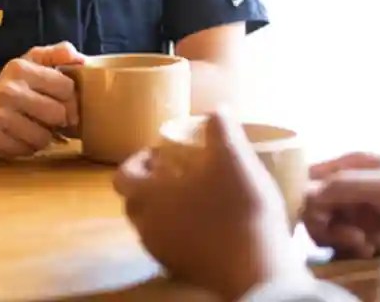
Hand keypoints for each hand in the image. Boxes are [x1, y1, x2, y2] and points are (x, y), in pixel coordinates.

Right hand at [0, 42, 83, 157]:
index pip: (66, 87)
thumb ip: (58, 54)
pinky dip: (26, 148)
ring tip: (33, 128)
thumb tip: (82, 59)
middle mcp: (8, 90)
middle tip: (49, 118)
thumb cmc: (10, 86)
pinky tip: (19, 137)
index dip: (69, 98)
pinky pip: (25, 151)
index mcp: (21, 68)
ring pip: (43, 137)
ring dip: (43, 137)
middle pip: (57, 114)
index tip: (61, 101)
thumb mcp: (31, 62)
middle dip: (57, 120)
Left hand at [113, 112, 309, 299]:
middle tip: (178, 171)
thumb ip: (221, 128)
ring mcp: (162, 252)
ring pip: (152, 224)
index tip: (161, 153)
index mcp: (149, 196)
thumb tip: (217, 108)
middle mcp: (147, 226)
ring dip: (166, 207)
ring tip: (197, 195)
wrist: (257, 267)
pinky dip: (182, 230)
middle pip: (135, 201)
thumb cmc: (238, 207)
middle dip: (151, 184)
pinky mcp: (181, 270)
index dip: (138, 160)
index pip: (122, 176)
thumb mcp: (234, 157)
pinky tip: (210, 222)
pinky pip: (171, 243)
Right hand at [302, 151, 379, 258]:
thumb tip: (309, 192)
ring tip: (371, 246)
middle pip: (314, 207)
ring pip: (326, 228)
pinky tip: (376, 249)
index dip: (309, 201)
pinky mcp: (364, 229)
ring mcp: (357, 208)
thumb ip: (348, 184)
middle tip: (356, 240)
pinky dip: (356, 249)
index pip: (309, 178)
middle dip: (330, 227)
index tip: (324, 220)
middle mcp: (350, 183)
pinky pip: (343, 242)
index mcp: (352, 163)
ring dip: (344, 241)